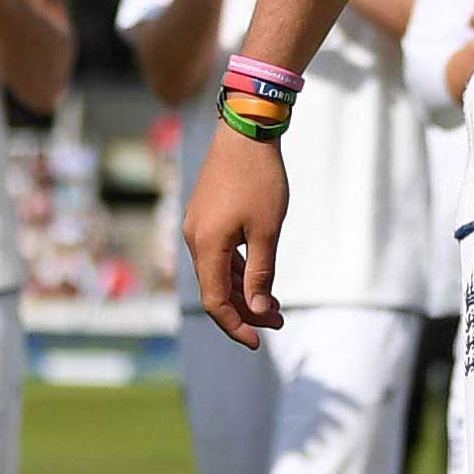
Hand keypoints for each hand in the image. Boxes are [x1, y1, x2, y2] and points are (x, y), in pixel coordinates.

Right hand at [184, 125, 289, 345]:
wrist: (246, 131)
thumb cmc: (260, 178)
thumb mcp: (267, 229)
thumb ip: (260, 271)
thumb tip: (257, 308)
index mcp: (206, 245)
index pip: (214, 300)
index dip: (235, 325)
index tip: (257, 342)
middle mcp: (194, 238)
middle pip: (216, 288)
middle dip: (246, 310)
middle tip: (279, 321)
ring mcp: (198, 225)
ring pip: (217, 271)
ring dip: (244, 290)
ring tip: (274, 306)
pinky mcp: (206, 215)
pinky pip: (218, 253)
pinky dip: (237, 269)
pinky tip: (258, 276)